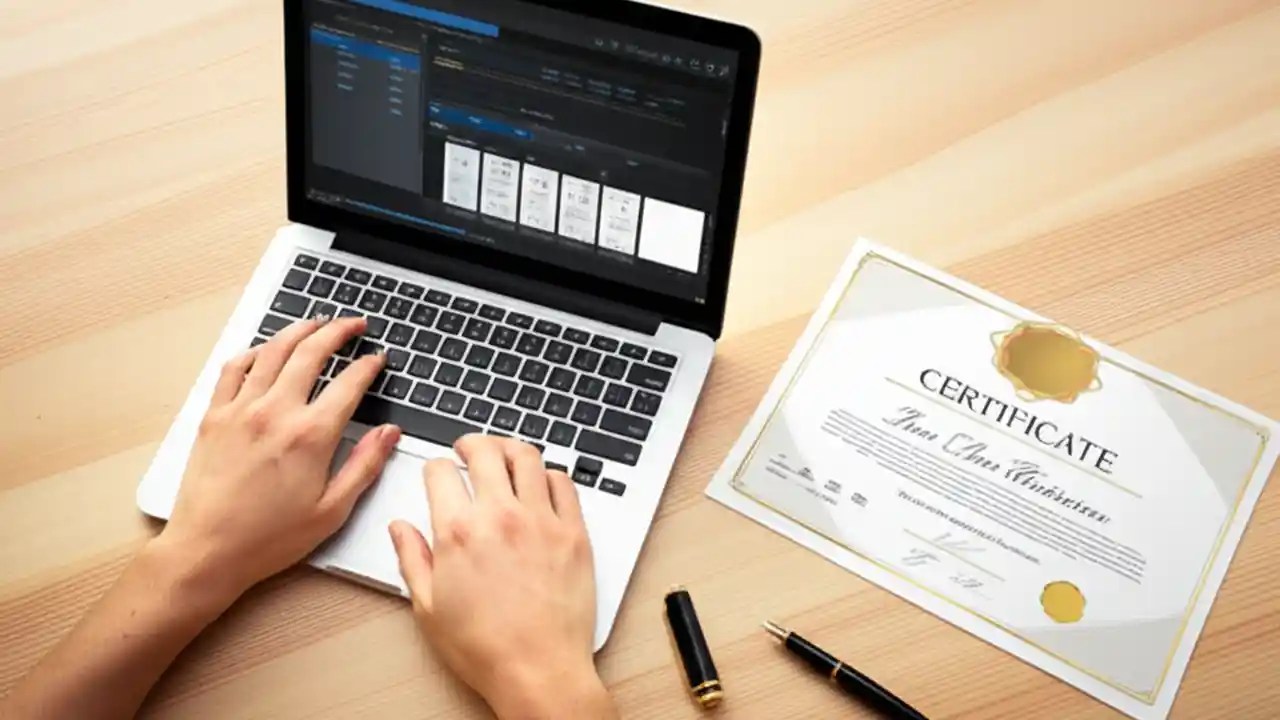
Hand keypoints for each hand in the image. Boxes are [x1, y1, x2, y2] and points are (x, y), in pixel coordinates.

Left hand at [160, 316, 400, 602]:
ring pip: (272, 350)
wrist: (207, 551)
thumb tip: (388, 434)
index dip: (369, 365)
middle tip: (354, 324)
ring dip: (299, 330)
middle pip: (311, 352)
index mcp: (311, 436)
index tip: (378, 359)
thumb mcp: (332, 510)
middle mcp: (275, 413)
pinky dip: (253, 351)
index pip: (350, 383)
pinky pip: (233, 368)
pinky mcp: (214, 416)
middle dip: (338, 331)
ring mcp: (240, 410)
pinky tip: (264, 350)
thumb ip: (365, 465)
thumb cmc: (267, 539)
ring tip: (316, 322)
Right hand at [389, 436, 615, 719]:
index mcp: (458, 532)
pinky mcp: (573, 532)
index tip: (438, 473)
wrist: (538, 670)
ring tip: (504, 456)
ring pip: (528, 457)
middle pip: (485, 450)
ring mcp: (542, 520)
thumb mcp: (428, 608)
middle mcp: (501, 517)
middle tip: (468, 448)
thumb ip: (411, 559)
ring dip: (510, 449)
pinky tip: (541, 483)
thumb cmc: (485, 648)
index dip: (434, 467)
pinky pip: (564, 483)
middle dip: (471, 442)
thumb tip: (400, 528)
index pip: (440, 471)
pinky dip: (549, 474)